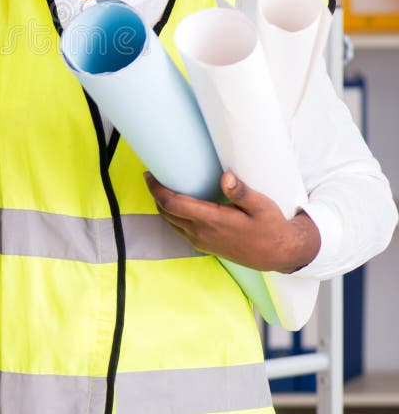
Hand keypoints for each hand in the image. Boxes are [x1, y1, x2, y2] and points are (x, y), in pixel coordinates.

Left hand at [143, 171, 320, 272]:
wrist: (280, 255)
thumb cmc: (271, 227)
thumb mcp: (261, 205)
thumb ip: (242, 192)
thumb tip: (226, 177)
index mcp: (212, 220)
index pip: (173, 204)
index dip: (157, 189)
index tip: (149, 174)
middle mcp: (202, 233)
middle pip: (166, 212)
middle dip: (155, 194)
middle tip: (151, 176)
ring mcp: (202, 242)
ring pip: (171, 222)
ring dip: (162, 205)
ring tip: (160, 188)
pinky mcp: (205, 247)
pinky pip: (179, 230)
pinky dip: (171, 216)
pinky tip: (176, 205)